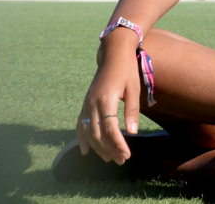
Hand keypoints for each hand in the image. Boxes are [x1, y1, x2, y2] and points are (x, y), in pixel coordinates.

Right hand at [76, 48, 140, 164]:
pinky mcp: (85, 103)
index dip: (118, 143)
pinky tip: (85, 151)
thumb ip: (132, 111)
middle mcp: (92, 103)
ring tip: (108, 158)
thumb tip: (132, 132)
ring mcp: (86, 103)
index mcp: (106, 99)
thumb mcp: (134, 89)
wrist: (113, 54)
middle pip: (97, 133)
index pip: (110, 128)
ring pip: (87, 131)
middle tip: (120, 160)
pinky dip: (81, 138)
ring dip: (97, 147)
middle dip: (109, 149)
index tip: (127, 154)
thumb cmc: (127, 70)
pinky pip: (80, 124)